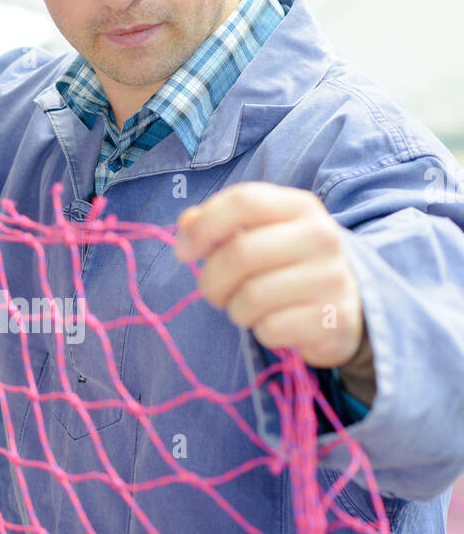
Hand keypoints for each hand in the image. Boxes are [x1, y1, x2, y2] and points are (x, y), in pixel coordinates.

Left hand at [174, 182, 367, 371]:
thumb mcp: (263, 234)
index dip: (203, 226)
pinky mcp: (333, 318)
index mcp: (300, 206)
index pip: (243, 201)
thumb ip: (220, 225)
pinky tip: (276, 324)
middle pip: (240, 253)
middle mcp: (320, 236)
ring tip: (249, 308)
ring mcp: (331, 278)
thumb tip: (185, 223)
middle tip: (214, 293)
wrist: (352, 304)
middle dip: (211, 280)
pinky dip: (262, 332)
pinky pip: (271, 329)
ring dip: (236, 310)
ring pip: (251, 297)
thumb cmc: (292, 265)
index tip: (183, 252)